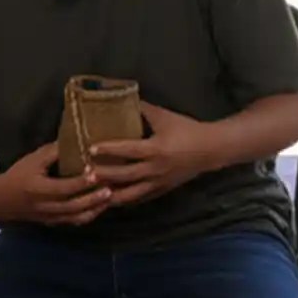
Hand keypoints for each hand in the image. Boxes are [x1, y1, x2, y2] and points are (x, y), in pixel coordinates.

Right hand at [0, 142, 113, 226]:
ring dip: (94, 209)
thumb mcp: (32, 160)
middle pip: (73, 205)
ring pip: (76, 216)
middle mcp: (45, 206)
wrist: (0, 199)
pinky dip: (87, 216)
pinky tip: (98, 207)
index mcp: (38, 189)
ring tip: (109, 198)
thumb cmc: (18, 175)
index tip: (96, 172)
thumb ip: (53, 152)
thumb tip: (76, 141)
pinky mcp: (52, 222)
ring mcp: (49, 217)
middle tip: (110, 189)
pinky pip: (73, 221)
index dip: (81, 181)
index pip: (64, 187)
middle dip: (93, 198)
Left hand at [89, 101, 215, 206]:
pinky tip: (110, 201)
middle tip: (84, 173)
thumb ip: (142, 108)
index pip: (128, 151)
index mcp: (156, 149)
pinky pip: (140, 199)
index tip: (90, 149)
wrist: (212, 149)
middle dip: (105, 175)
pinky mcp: (162, 191)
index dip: (109, 150)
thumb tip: (120, 95)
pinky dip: (125, 200)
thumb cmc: (186, 130)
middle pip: (126, 175)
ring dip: (112, 195)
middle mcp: (156, 169)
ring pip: (132, 194)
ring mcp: (159, 183)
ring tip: (93, 193)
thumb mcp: (164, 116)